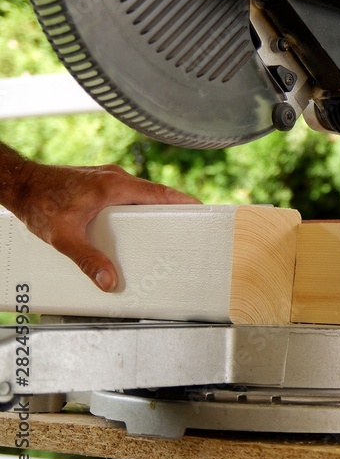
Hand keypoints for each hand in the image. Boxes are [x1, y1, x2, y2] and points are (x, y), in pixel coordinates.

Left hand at [12, 163, 199, 291]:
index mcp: (114, 187)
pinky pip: (128, 191)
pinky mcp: (100, 180)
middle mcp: (114, 178)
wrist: (19, 184)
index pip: (159, 192)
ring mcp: (107, 177)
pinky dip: (138, 203)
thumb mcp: (64, 238)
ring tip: (163, 225)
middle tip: (186, 224)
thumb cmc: (39, 203)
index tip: (201, 209)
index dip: (183, 201)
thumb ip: (88, 261)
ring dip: (152, 205)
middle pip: (154, 192)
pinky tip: (133, 219)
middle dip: (171, 207)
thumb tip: (109, 281)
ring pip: (140, 191)